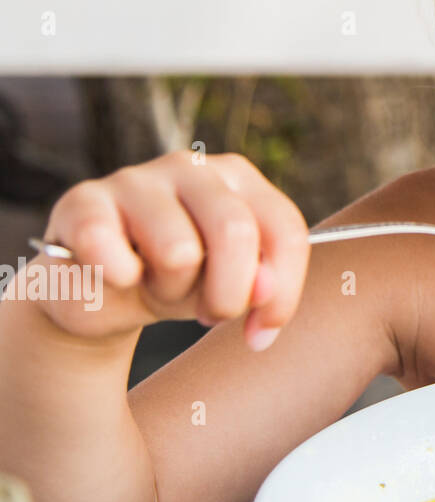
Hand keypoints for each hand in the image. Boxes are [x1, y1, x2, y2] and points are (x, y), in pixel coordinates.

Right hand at [17, 150, 309, 351]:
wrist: (98, 292)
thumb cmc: (177, 280)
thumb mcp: (229, 286)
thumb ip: (260, 285)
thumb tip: (263, 289)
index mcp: (239, 178)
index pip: (284, 228)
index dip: (282, 290)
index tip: (262, 334)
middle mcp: (192, 167)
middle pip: (236, 233)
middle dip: (227, 295)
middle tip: (208, 316)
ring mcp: (136, 178)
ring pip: (179, 251)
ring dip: (169, 291)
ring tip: (156, 286)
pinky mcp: (83, 201)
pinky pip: (111, 249)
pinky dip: (117, 278)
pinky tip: (116, 277)